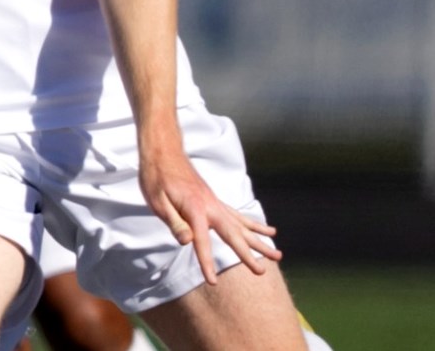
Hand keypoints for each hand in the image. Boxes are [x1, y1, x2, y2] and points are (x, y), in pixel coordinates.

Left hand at [140, 146, 280, 284]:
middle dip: (248, 254)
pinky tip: (268, 231)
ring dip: (260, 241)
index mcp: (195, 209)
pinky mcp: (216, 201)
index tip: (213, 283)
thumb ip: (174, 222)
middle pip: (233, 235)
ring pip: (243, 226)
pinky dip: (254, 225)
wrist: (164, 152)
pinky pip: (239, 216)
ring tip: (278, 255)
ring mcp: (216, 203)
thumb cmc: (156, 178)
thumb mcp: (157, 201)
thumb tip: (187, 242)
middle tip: (263, 271)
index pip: (201, 241)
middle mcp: (211, 207)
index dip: (206, 263)